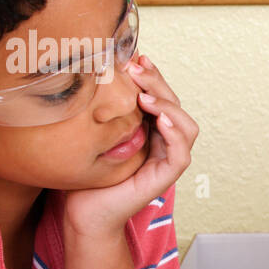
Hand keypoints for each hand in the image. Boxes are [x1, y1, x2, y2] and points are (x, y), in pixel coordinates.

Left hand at [64, 55, 199, 237]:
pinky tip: (160, 119)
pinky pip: (181, 153)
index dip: (152, 75)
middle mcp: (162, 142)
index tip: (134, 57)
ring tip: (145, 96)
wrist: (82, 212)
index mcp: (149, 129)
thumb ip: (102, 108)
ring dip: (169, 106)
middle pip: (175, 104)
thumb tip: (93, 70)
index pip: (160, 95)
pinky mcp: (165, 177)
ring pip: (186, 126)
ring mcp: (166, 160)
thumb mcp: (92, 132)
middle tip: (135, 68)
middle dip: (157, 83)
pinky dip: (176, 134)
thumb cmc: (84, 174)